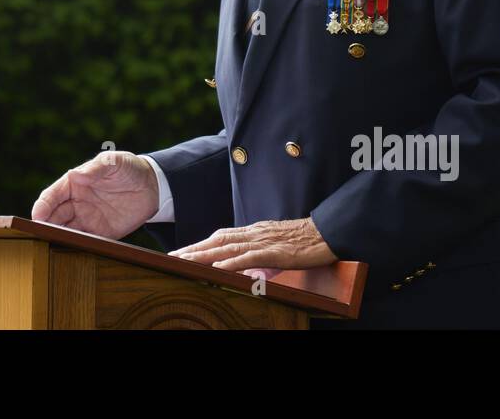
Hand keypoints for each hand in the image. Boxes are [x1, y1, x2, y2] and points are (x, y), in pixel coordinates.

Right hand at [30, 150, 159, 239]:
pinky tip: (74, 250)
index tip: (37, 216)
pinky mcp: (100, 234)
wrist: (153, 186)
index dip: (42, 206)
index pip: (52, 196)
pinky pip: (84, 241)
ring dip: (58, 238)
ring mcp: (87, 219)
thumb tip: (76, 174)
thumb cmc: (129, 168)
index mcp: (74, 183)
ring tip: (56, 244)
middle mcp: (76, 202)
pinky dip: (76, 246)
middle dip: (46, 226)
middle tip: (43, 235)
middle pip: (54, 216)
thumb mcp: (114, 162)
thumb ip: (96, 168)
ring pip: (65, 231)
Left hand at [168, 218, 337, 272]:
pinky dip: (230, 263)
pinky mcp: (273, 251)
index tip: (182, 251)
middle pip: (217, 240)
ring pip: (227, 247)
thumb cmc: (304, 241)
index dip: (200, 243)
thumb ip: (260, 254)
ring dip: (203, 255)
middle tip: (173, 257)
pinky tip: (217, 268)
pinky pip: (248, 257)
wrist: (326, 233)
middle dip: (193, 249)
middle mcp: (254, 233)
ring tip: (185, 261)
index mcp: (254, 231)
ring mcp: (262, 241)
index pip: (221, 237)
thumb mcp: (277, 246)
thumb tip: (247, 268)